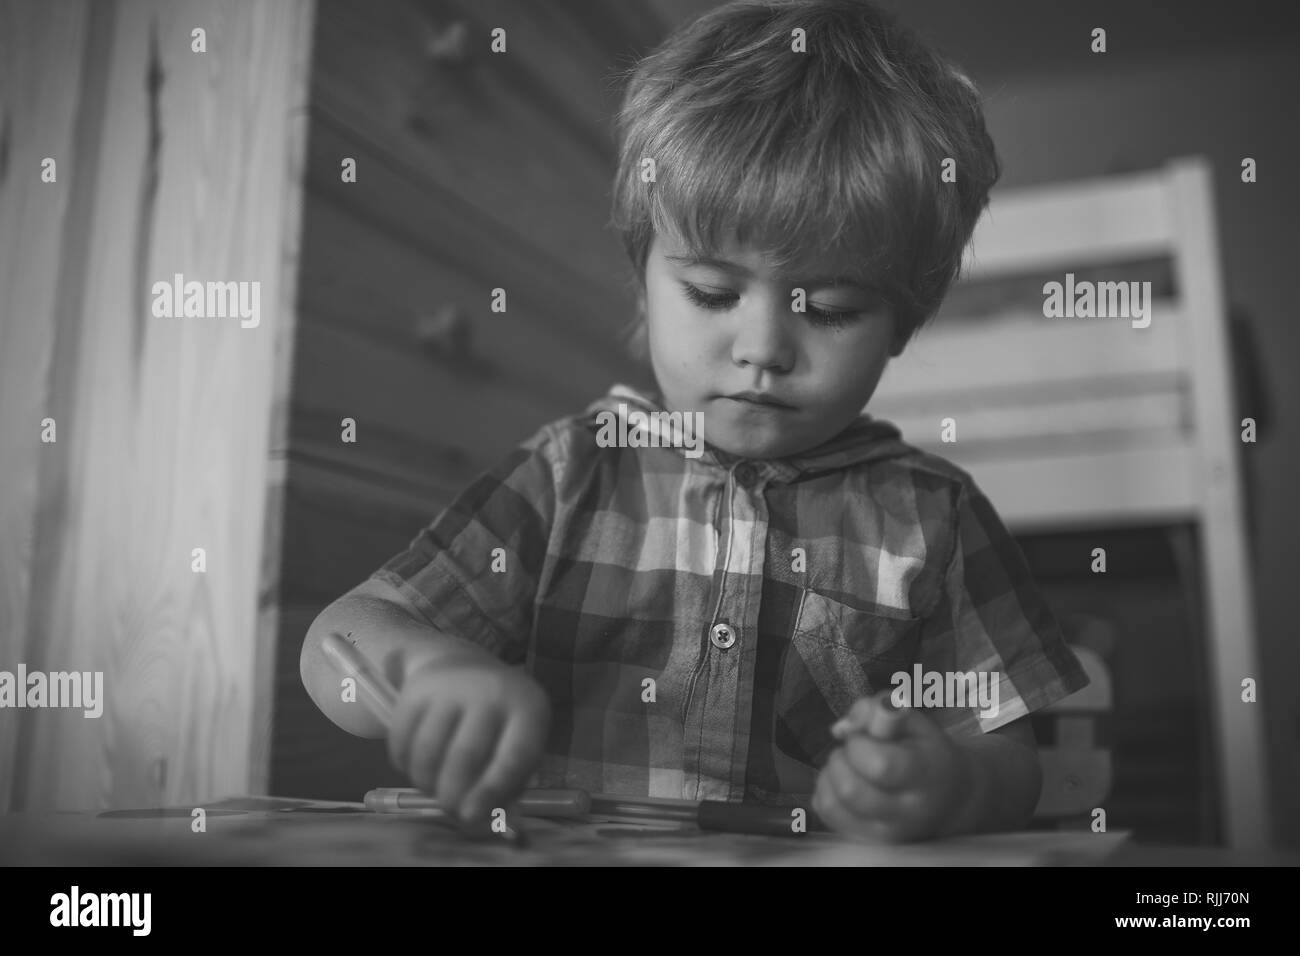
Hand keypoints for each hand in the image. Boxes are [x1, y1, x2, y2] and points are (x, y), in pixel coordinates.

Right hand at [387, 646, 549, 824]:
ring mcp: (452, 687)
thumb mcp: (519, 742)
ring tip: (433, 788)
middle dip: (453, 795)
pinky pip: (401, 740)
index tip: (471, 816)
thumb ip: (507, 782)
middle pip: (466, 755)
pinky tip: (416, 767)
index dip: (492, 791)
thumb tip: (478, 818)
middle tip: (450, 809)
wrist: (465, 667)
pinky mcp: (417, 690)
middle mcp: (491, 692)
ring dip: (426, 782)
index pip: (514, 755)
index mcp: (528, 709)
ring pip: (428, 751)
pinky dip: (404, 764)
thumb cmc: (500, 720)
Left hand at [812, 692, 971, 841]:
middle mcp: (907, 812)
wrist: (949, 798)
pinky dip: (825, 791)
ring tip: (849, 765)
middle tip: (854, 750)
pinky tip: (844, 781)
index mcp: (925, 775)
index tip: (866, 735)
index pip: (878, 765)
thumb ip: (879, 709)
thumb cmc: (925, 751)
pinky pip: (826, 813)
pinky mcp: (867, 840)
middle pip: (850, 789)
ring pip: (832, 804)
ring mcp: (886, 833)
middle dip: (840, 759)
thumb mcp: (912, 721)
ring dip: (830, 774)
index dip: (859, 743)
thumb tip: (845, 726)